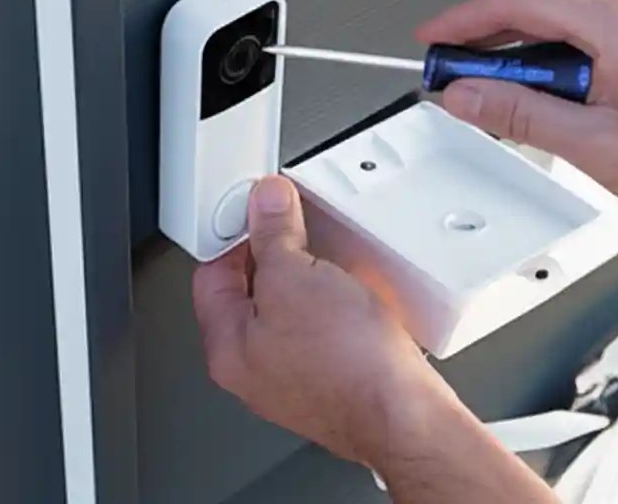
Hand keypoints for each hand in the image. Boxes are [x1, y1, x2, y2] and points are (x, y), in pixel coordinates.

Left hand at [192, 176, 448, 461]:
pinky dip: (340, 306)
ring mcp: (297, 379)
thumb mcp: (295, 276)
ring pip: (295, 310)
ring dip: (312, 279)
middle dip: (276, 256)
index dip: (232, 235)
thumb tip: (264, 203)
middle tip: (296, 229)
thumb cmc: (346, 367)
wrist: (406, 415)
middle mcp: (256, 371)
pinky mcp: (337, 381)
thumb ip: (274, 233)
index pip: (211, 275)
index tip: (258, 211)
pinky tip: (357, 295)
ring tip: (330, 260)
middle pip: (253, 293)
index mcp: (227, 348)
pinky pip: (328, 330)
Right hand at [415, 0, 617, 230]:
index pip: (517, 3)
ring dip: (521, 64)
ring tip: (500, 108)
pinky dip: (553, 70)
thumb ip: (520, 114)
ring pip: (559, 32)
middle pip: (535, 13)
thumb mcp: (593, 144)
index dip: (463, 19)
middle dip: (485, 46)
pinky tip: (546, 106)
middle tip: (453, 84)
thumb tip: (467, 95)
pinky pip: (585, 45)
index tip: (431, 38)